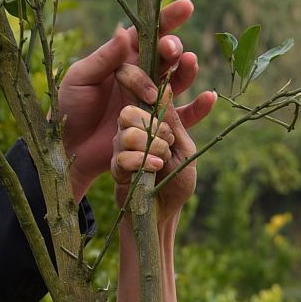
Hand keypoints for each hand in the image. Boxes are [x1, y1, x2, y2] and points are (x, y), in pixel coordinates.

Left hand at [59, 0, 215, 200]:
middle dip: (173, 48)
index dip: (167, 20)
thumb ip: (106, 58)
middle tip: (171, 51)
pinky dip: (199, 109)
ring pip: (178, 83)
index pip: (147, 35)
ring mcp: (151, 103)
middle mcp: (141, 78)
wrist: (72, 146)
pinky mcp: (158, 128)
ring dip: (187, 72)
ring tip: (191, 63)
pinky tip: (209, 98)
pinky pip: (184, 118)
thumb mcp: (82, 78)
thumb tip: (124, 32)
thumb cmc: (71, 107)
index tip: (186, 8)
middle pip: (165, 57)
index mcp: (123, 60)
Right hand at [112, 97, 199, 221]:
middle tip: (169, 144)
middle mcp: (133, 130)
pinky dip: (142, 162)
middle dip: (156, 127)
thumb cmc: (177, 181)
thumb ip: (174, 123)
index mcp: (151, 121)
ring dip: (151, 146)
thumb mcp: (184, 149)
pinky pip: (122, 156)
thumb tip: (165, 88)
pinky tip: (155, 168)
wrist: (166, 213)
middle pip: (131, 111)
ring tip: (163, 161)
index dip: (153, 91)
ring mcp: (122, 147)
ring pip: (127, 132)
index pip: (145, 96)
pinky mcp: (116, 166)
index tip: (167, 92)